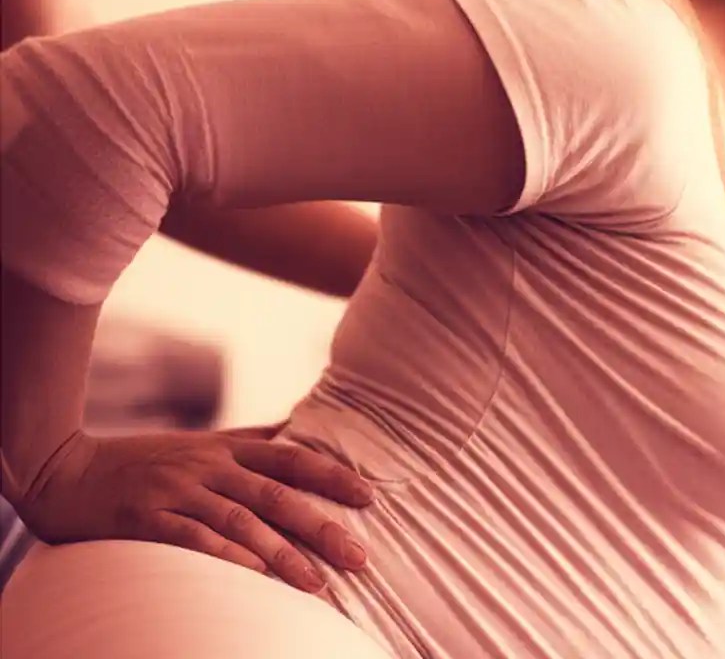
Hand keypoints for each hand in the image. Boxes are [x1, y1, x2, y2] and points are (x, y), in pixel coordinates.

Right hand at [12, 427, 374, 593]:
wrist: (65, 471)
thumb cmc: (144, 461)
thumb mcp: (202, 444)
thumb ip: (250, 440)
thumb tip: (298, 428)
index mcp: (226, 450)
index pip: (291, 459)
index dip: (332, 476)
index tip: (370, 497)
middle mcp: (208, 467)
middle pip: (276, 495)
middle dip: (322, 527)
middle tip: (360, 556)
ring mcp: (176, 492)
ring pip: (240, 521)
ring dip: (283, 554)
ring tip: (318, 584)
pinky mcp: (146, 518)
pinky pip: (191, 538)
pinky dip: (225, 555)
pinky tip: (255, 576)